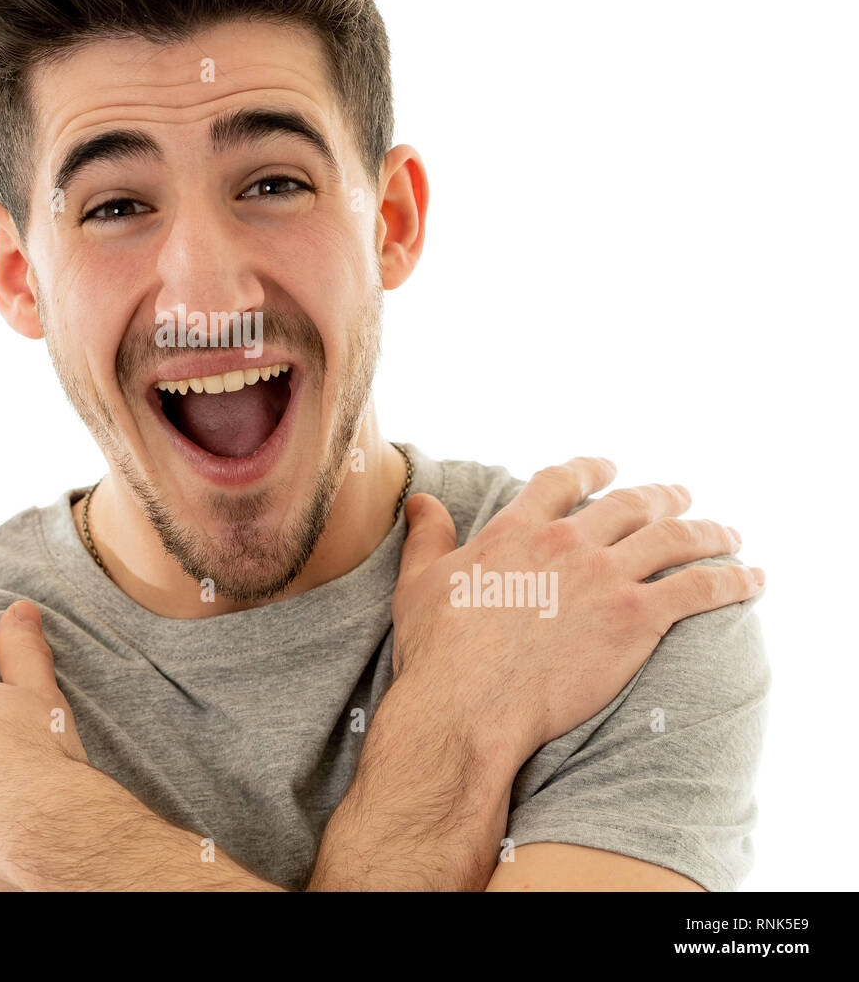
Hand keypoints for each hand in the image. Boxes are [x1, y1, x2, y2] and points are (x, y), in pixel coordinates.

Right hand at [390, 456, 762, 768]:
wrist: (469, 704)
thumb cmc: (438, 649)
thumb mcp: (419, 580)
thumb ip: (427, 537)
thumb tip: (422, 501)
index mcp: (517, 530)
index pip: (562, 482)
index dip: (589, 470)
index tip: (607, 468)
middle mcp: (567, 543)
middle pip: (628, 504)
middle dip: (660, 496)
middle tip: (680, 496)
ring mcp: (605, 578)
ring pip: (672, 538)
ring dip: (706, 529)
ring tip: (727, 531)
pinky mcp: (637, 619)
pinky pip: (698, 588)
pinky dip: (732, 579)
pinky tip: (752, 577)